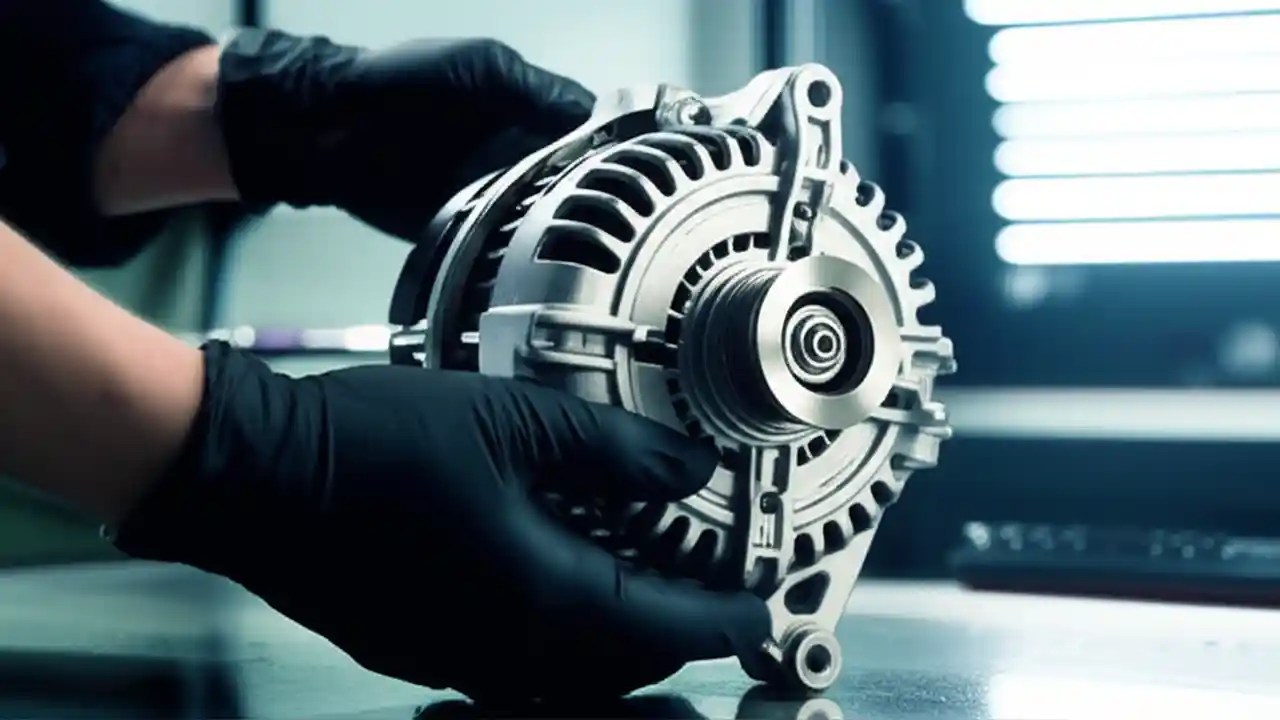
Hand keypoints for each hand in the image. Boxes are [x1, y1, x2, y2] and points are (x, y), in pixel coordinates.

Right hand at [111, 342, 769, 701]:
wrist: (254, 476)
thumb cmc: (371, 446)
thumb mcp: (512, 421)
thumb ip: (614, 449)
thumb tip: (689, 466)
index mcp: (541, 598)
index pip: (669, 627)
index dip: (728, 616)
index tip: (763, 604)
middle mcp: (507, 650)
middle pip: (629, 663)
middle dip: (679, 628)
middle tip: (706, 577)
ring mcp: (458, 659)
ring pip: (575, 673)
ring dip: (622, 634)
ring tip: (638, 571)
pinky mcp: (421, 651)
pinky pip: (520, 663)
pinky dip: (563, 631)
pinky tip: (556, 573)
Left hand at [217, 31, 594, 239]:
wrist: (326, 127)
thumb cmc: (394, 81)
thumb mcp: (477, 66)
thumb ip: (537, 91)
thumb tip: (593, 117)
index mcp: (528, 111)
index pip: (592, 135)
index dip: (616, 152)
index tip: (633, 168)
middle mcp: (517, 155)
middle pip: (579, 185)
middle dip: (593, 197)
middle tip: (601, 205)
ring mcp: (493, 193)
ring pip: (547, 221)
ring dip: (557, 228)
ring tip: (562, 227)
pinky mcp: (466, 227)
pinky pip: (503, 247)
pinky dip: (516, 252)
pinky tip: (524, 248)